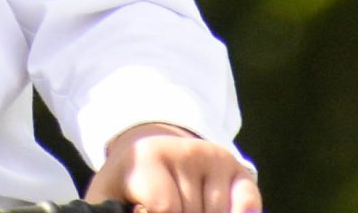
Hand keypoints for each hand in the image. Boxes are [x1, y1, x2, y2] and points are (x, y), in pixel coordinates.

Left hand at [84, 123, 261, 212]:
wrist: (151, 152)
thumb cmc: (127, 186)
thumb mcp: (109, 196)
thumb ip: (115, 209)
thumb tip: (143, 210)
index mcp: (147, 156)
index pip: (164, 207)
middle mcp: (186, 151)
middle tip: (165, 210)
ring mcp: (215, 158)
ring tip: (187, 210)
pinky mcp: (238, 168)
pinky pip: (248, 203)